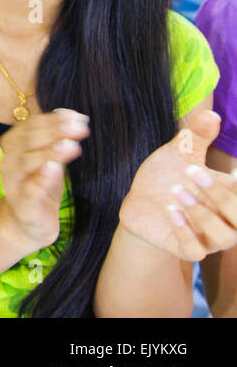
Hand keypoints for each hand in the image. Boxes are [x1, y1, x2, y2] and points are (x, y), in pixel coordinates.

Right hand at [0, 108, 88, 249]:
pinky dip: (41, 178)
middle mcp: (9, 161)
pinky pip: (29, 189)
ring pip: (27, 162)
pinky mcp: (22, 203)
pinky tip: (54, 170)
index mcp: (13, 145)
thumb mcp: (49, 159)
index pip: (31, 126)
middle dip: (54, 131)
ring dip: (49, 152)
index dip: (53, 120)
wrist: (27, 222)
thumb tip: (72, 115)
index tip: (77, 117)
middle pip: (28, 140)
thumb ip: (56, 139)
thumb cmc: (39, 185)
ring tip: (70, 146)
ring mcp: (13, 182)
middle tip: (79, 128)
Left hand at [120, 108, 236, 261]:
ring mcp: (206, 237)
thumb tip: (212, 114)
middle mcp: (225, 220)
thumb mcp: (179, 154)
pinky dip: (186, 233)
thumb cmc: (166, 177)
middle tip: (192, 172)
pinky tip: (171, 212)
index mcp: (229, 196)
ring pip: (223, 238)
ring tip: (177, 192)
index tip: (230, 172)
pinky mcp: (184, 249)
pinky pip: (195, 251)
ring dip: (202, 215)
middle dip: (219, 195)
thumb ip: (197, 137)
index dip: (235, 185)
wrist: (139, 202)